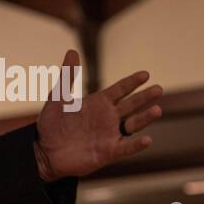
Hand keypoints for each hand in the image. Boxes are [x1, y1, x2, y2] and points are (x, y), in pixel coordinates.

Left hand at [34, 50, 162, 179]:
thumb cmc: (51, 124)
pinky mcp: (107, 152)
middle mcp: (107, 118)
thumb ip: (67, 76)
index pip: (120, 90)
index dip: (132, 82)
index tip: (145, 74)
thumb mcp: (58, 97)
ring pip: (133, 125)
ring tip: (158, 110)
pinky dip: (136, 145)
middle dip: (145, 97)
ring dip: (145, 118)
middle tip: (158, 89)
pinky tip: (147, 139)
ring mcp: (109, 135)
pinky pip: (126, 148)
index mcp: (98, 103)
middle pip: (131, 105)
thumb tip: (72, 51)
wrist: (44, 151)